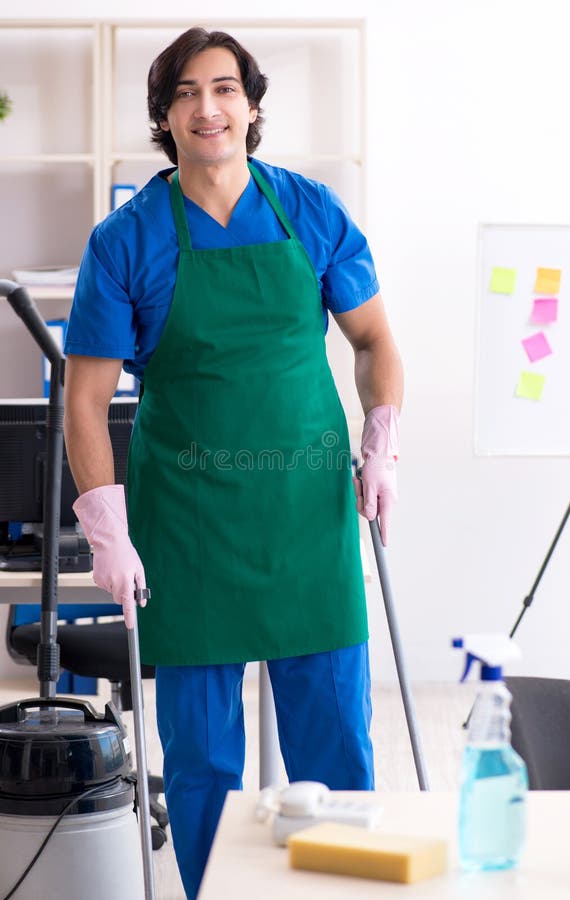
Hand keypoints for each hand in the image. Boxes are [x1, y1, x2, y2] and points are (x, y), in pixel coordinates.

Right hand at [73, 484, 146, 628]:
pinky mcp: (96, 579)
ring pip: (112, 592)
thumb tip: (141, 602)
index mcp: (125, 580)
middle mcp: (113, 582)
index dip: (129, 616)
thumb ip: (140, 586)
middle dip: (124, 594)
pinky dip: (109, 581)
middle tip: (127, 580)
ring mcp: (103, 581)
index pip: (127, 603)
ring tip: (118, 570)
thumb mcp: (138, 568)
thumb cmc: (125, 553)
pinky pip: (105, 586)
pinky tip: (111, 570)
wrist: (109, 541)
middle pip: (119, 599)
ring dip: (116, 585)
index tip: (131, 626)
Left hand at [355, 405, 399, 545]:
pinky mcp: (376, 490)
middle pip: (369, 513)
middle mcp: (386, 500)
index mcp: (388, 501)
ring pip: (365, 503)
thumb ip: (369, 504)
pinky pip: (365, 495)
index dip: (384, 535)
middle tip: (359, 486)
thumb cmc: (376, 467)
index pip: (385, 523)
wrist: (379, 451)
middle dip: (360, 501)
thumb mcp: (369, 486)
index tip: (384, 546)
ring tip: (360, 479)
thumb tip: (369, 518)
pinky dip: (360, 488)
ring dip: (359, 492)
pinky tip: (360, 478)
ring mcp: (381, 496)